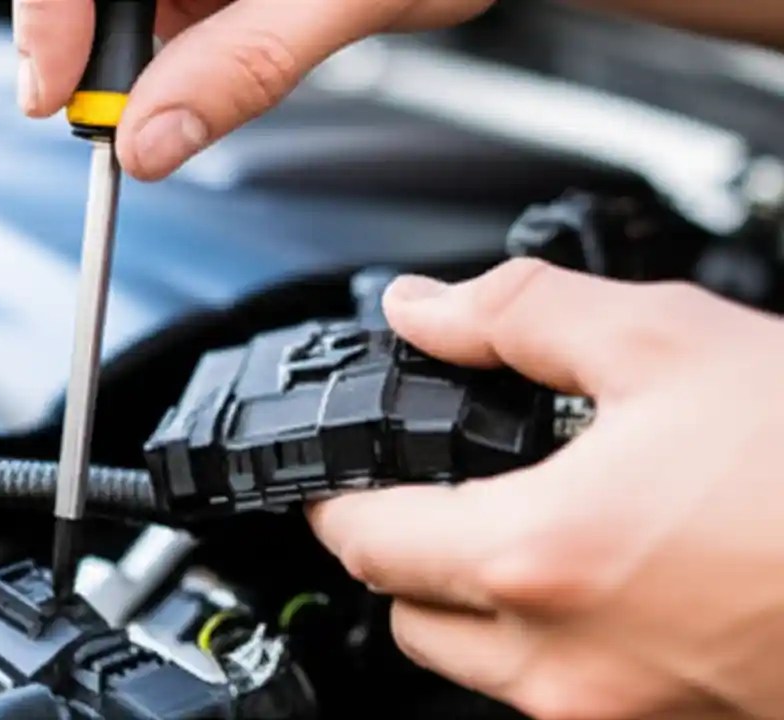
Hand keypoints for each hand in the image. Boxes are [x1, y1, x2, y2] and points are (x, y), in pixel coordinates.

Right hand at [12, 0, 492, 179]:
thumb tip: (151, 137)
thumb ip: (242, 66)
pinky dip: (167, 54)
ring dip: (130, 57)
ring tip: (202, 69)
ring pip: (115, 10)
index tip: (52, 94)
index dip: (44, 22)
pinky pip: (154, 14)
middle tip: (121, 113)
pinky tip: (210, 55)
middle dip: (87, 49)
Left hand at [307, 258, 783, 719]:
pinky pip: (561, 693)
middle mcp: (561, 661)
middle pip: (406, 615)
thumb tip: (425, 310)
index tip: (336, 473)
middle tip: (427, 490)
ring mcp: (614, 713)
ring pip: (477, 666)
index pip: (362, 541)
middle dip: (396, 551)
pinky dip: (550, 638)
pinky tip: (608, 572)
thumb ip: (520, 317)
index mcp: (536, 558)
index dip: (333, 497)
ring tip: (527, 521)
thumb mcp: (665, 344)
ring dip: (468, 600)